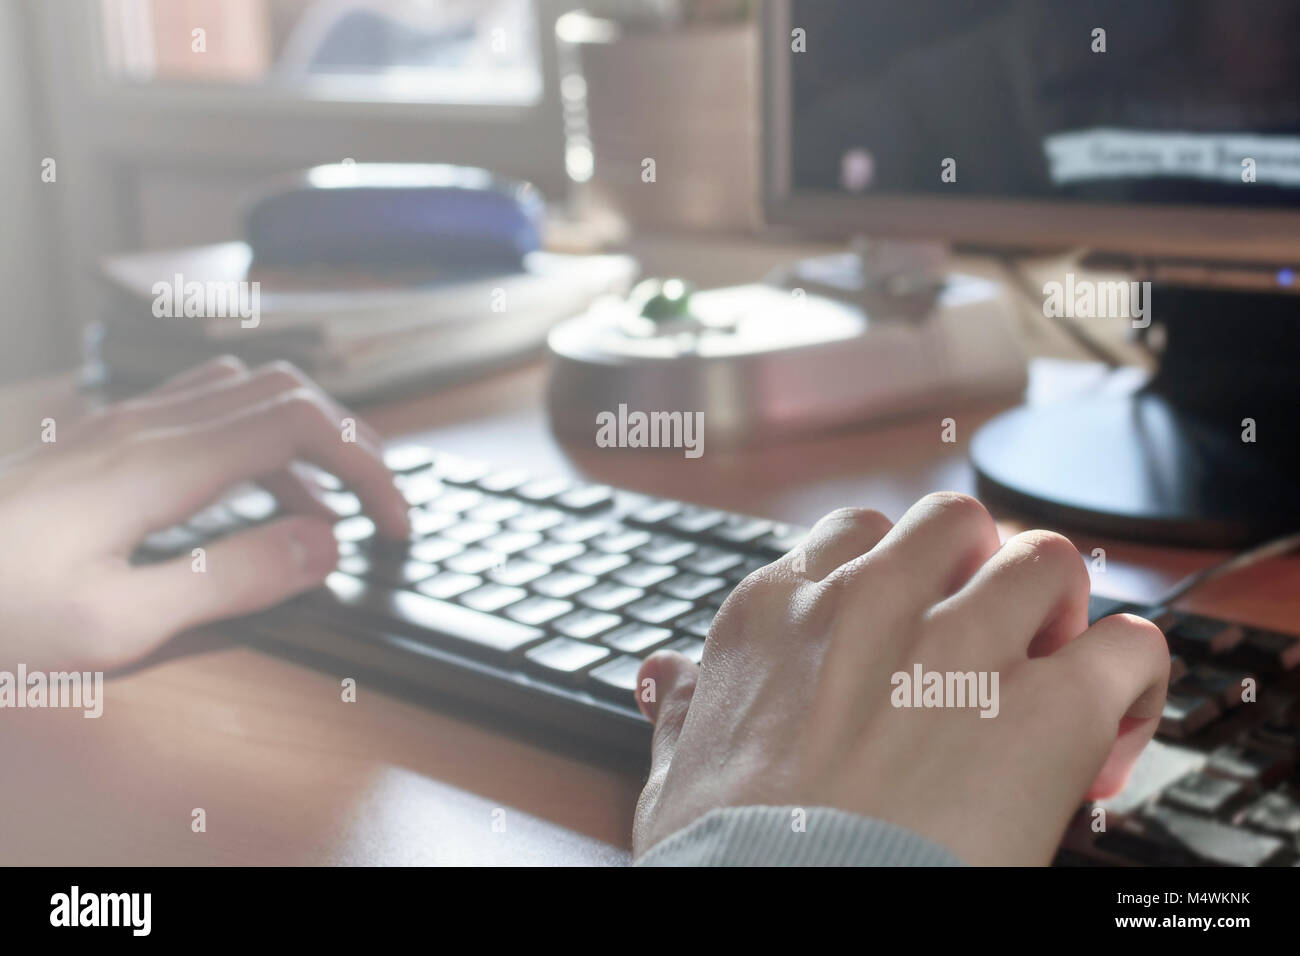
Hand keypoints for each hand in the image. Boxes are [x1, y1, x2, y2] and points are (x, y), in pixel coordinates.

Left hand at [0, 357, 408, 671]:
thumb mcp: (117, 623)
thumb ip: (231, 578)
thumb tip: (324, 541)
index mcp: (161, 463)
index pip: (302, 422)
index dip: (367, 463)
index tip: (393, 520)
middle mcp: (146, 426)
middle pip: (286, 390)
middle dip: (351, 442)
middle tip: (377, 509)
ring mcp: (121, 425)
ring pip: (248, 392)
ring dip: (306, 440)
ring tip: (322, 512)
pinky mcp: (103, 441)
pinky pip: (205, 412)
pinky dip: (256, 443)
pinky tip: (248, 498)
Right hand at [633, 493, 1168, 864]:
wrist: (789, 911)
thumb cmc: (728, 860)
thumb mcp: (677, 773)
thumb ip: (684, 709)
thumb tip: (666, 675)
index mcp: (779, 614)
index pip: (854, 537)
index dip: (896, 578)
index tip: (910, 623)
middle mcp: (871, 606)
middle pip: (954, 522)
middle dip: (978, 565)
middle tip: (987, 630)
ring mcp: (961, 647)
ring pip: (1045, 558)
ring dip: (1059, 606)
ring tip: (1056, 663)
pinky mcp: (1046, 709)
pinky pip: (1128, 644)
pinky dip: (1131, 673)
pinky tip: (1111, 716)